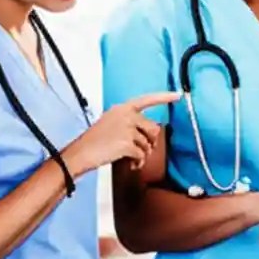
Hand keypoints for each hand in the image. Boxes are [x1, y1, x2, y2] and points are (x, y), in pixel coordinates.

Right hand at [63, 92, 180, 174]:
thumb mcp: (111, 123)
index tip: (177, 95)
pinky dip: (138, 162)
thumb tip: (149, 135)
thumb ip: (130, 122)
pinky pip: (142, 155)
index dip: (164, 97)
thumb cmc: (94, 141)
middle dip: (150, 142)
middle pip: (153, 129)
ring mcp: (127, 129)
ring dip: (142, 154)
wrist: (82, 152)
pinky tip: (131, 164)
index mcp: (122, 108)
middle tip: (142, 149)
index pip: (147, 100)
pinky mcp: (127, 143)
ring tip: (132, 158)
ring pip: (148, 144)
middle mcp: (126, 115)